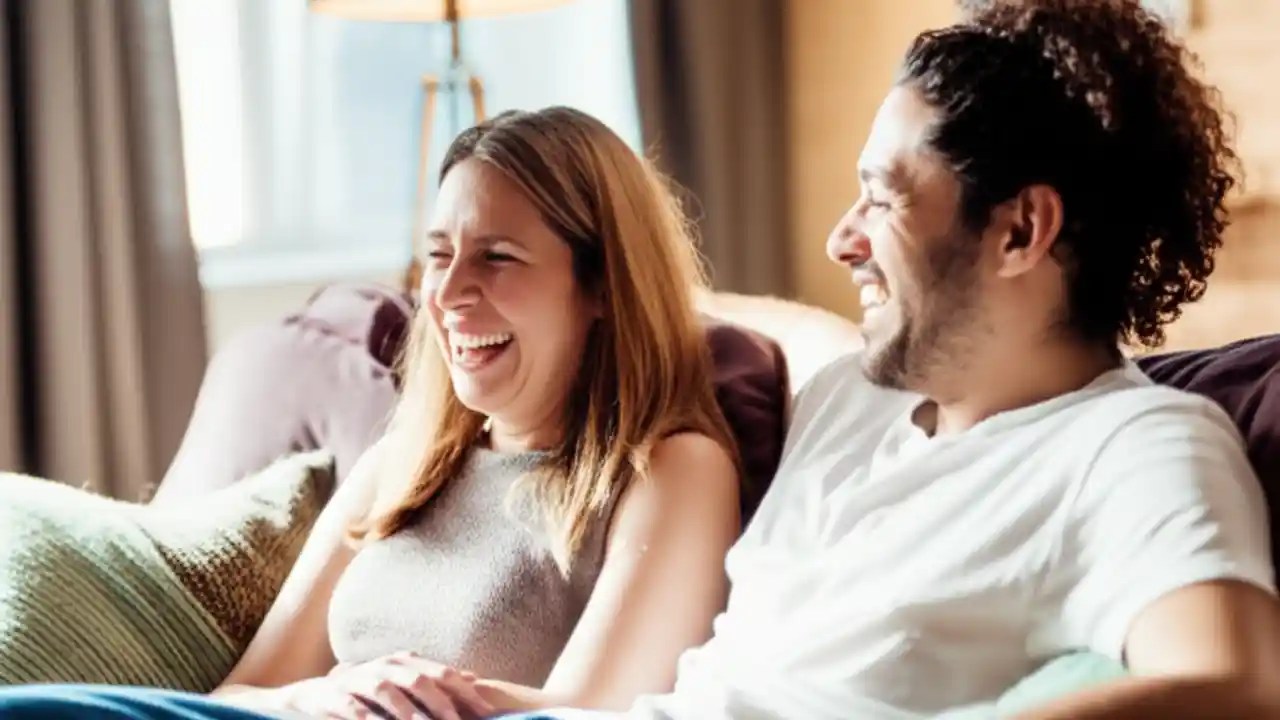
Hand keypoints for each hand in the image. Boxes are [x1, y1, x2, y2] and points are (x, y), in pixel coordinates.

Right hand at [271, 652, 496, 719]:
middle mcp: (384, 666)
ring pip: (387, 692)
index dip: (465, 692)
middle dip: (441, 703)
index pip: (442, 674)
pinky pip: (353, 708)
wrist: (316, 695)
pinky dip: (367, 719)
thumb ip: (436, 681)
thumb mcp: (403, 681)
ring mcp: (359, 679)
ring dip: (407, 713)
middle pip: (419, 680)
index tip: (487, 712)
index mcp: (405, 662)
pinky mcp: (335, 696)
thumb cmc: (368, 692)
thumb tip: (475, 678)